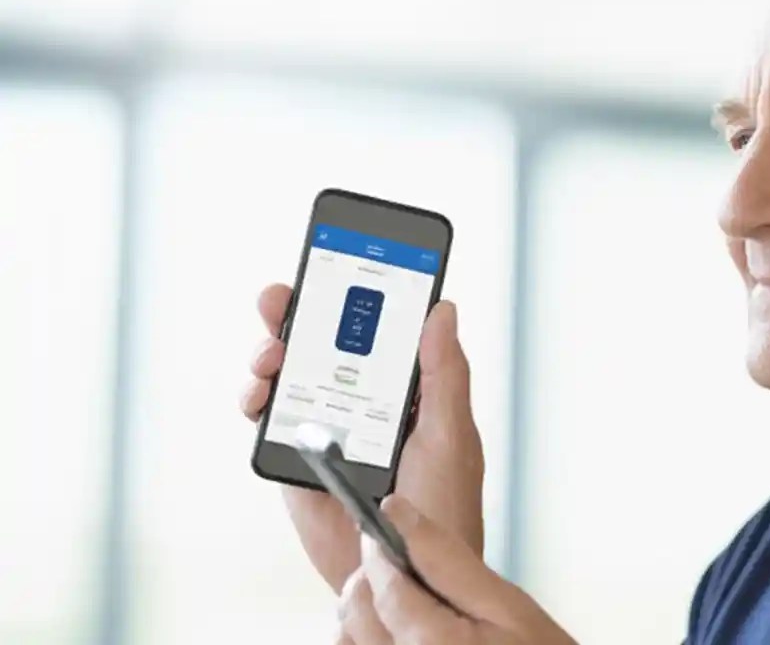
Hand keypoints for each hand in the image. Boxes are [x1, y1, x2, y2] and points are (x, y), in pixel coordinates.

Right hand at [241, 284, 483, 591]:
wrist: (404, 573)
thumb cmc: (443, 508)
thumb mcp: (451, 435)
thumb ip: (444, 375)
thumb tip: (442, 308)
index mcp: (403, 386)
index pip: (376, 328)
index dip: (355, 293)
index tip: (334, 261)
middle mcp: (360, 398)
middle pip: (322, 341)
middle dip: (297, 312)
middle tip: (281, 297)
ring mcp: (325, 425)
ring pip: (289, 372)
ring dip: (271, 351)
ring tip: (271, 353)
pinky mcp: (294, 457)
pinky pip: (266, 418)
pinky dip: (255, 399)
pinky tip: (260, 394)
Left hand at [335, 496, 575, 644]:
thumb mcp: (507, 607)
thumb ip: (448, 561)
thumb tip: (397, 512)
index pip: (382, 583)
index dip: (379, 548)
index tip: (383, 527)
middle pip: (356, 611)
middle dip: (372, 577)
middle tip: (401, 563)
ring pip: (347, 638)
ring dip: (365, 612)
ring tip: (404, 601)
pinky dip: (367, 638)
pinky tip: (398, 631)